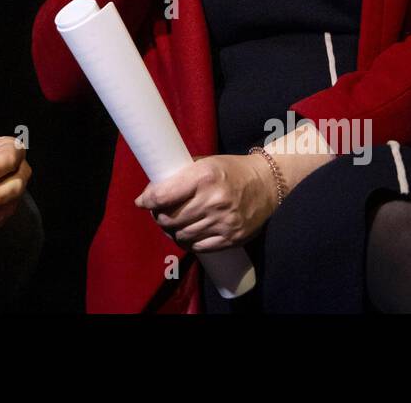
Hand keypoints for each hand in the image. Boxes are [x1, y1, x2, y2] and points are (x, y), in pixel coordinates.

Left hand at [133, 153, 277, 251]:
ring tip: (172, 224)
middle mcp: (213, 200)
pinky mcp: (231, 237)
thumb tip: (152, 191)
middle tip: (157, 213)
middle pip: (169, 218)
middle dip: (158, 216)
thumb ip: (181, 175)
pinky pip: (198, 247)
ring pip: (182, 235)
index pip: (163, 195)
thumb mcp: (206, 162)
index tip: (142, 201)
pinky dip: (188, 242)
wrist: (267, 183)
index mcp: (204, 176)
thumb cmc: (231, 170)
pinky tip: (186, 234)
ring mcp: (223, 221)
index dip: (147, 200)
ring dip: (172, 231)